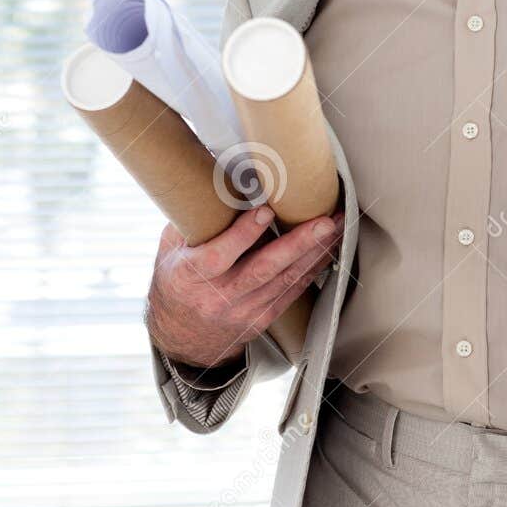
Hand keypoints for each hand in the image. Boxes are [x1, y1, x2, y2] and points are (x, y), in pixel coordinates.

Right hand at [146, 203, 343, 372]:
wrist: (180, 333)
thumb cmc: (177, 278)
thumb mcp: (171, 248)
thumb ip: (194, 220)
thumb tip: (218, 174)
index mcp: (189, 276)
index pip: (218, 257)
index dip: (243, 234)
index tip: (266, 210)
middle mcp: (218, 297)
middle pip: (263, 270)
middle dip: (297, 243)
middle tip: (323, 220)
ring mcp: (243, 311)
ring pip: (285, 280)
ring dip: (314, 252)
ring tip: (335, 226)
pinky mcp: (262, 318)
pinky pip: (293, 292)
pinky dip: (313, 269)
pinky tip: (328, 248)